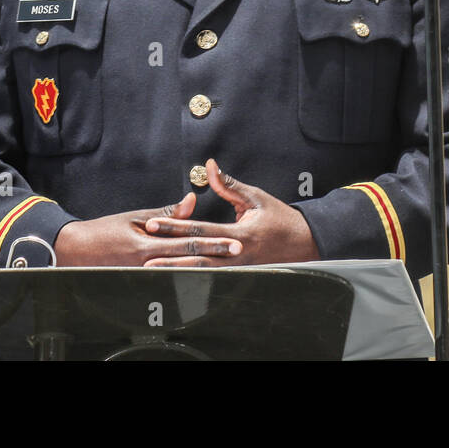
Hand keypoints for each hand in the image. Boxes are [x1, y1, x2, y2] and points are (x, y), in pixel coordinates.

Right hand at [53, 191, 243, 265]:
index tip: (234, 241)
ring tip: (228, 266)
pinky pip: (166, 280)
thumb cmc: (105, 231)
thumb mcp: (136, 217)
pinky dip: (184, 278)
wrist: (75, 251)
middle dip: (216, 256)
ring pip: (181, 273)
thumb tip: (191, 201)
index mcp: (148, 244)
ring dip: (205, 269)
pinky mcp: (139, 282)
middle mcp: (148, 262)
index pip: (188, 243)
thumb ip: (166, 213)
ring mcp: (144, 275)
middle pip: (189, 259)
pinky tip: (200, 278)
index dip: (213, 242)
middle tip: (239, 252)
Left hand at [141, 159, 320, 266]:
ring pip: (202, 272)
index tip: (153, 224)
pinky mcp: (240, 276)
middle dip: (168, 254)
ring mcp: (239, 269)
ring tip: (153, 271)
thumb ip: (229, 185)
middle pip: (197, 256)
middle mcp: (237, 254)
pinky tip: (176, 280)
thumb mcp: (255, 197)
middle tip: (144, 254)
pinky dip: (193, 279)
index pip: (200, 229)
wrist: (304, 242)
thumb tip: (210, 167)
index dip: (175, 227)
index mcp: (240, 233)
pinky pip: (212, 279)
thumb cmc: (280, 218)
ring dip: (177, 271)